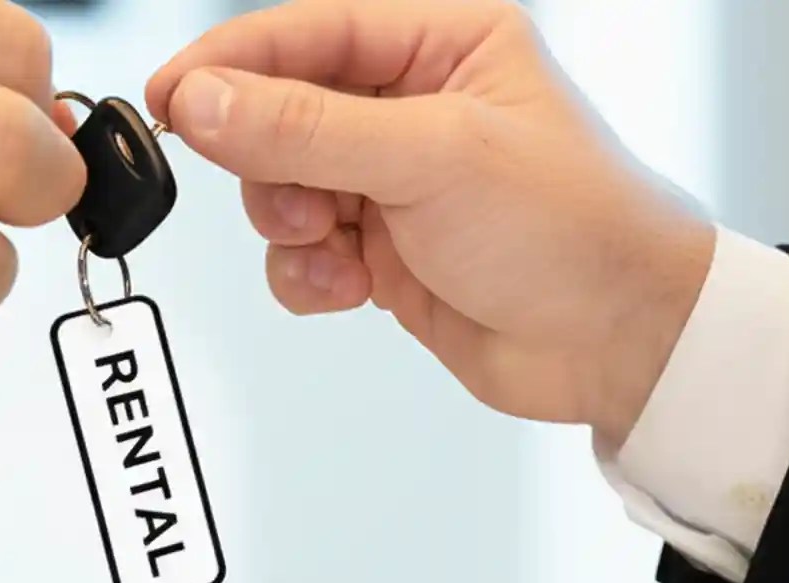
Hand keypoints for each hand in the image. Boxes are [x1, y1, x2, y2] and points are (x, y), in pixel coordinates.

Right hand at [147, 0, 714, 444]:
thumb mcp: (432, 158)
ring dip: (290, 227)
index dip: (231, 61)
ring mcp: (392, 180)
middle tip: (295, 203)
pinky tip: (351, 289)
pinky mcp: (381, 248)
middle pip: (279, 112)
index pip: (307, 32)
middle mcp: (410, 105)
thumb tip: (201, 101)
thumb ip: (305, 129)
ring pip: (280, 186)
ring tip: (339, 252)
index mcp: (442, 43)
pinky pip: (300, 251)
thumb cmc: (569, 228)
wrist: (619, 344)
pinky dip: (307, 274)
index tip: (169, 97)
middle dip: (270, 164)